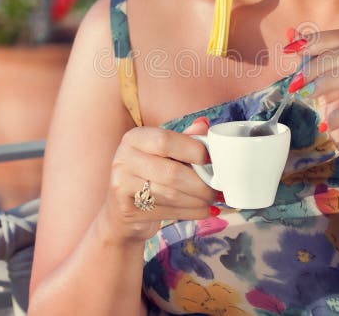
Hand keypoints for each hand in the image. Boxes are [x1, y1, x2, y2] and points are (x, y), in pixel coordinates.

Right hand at [101, 117, 217, 243]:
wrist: (121, 210)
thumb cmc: (150, 174)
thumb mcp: (164, 152)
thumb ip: (184, 139)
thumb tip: (204, 124)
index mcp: (135, 138)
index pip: (165, 140)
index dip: (193, 150)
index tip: (211, 160)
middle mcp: (124, 159)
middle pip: (171, 172)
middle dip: (200, 183)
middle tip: (216, 189)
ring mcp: (121, 185)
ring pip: (170, 194)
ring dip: (198, 200)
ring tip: (212, 200)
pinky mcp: (127, 210)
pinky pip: (166, 212)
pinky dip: (191, 212)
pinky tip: (203, 210)